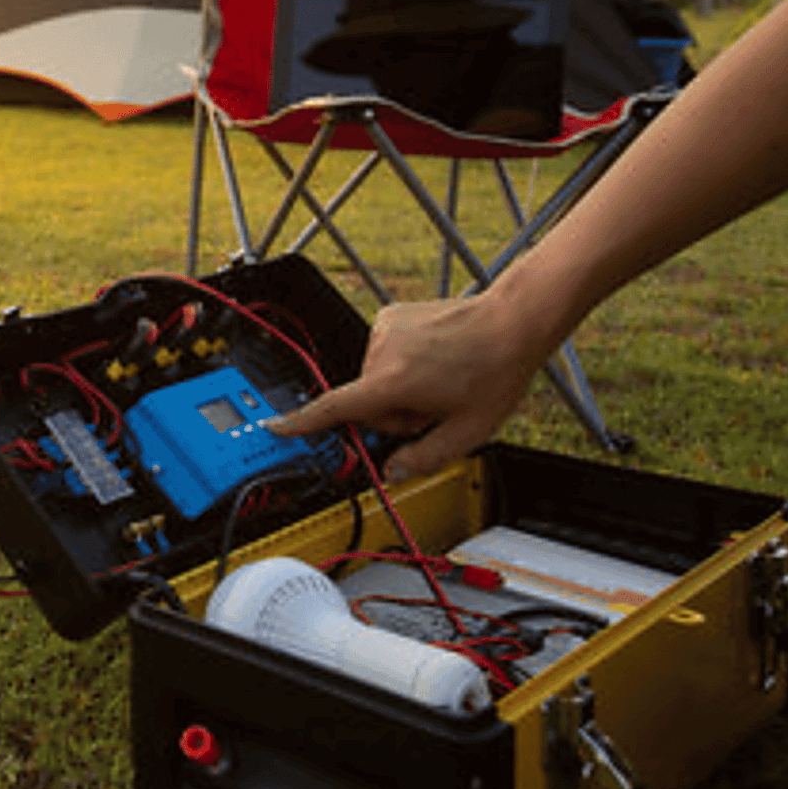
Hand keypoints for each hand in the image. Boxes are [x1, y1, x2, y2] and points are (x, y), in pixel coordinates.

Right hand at [268, 294, 546, 480]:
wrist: (510, 322)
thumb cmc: (495, 371)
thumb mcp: (468, 432)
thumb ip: (425, 459)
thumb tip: (394, 472)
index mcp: (394, 383)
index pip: (335, 408)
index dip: (302, 423)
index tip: (277, 427)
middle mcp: (381, 352)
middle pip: (366, 402)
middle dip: (393, 412)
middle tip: (433, 405)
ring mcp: (384, 330)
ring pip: (374, 379)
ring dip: (399, 387)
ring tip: (438, 378)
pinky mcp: (390, 316)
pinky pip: (383, 354)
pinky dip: (402, 362)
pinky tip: (431, 359)